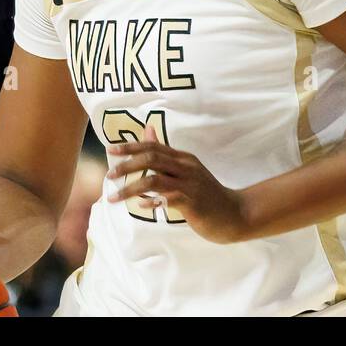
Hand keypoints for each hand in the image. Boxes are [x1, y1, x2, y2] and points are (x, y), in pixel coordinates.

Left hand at [106, 125, 249, 243]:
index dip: (131, 146)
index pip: (153, 146)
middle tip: (109, 175)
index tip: (110, 150)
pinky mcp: (192, 202)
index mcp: (184, 158)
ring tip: (114, 197)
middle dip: (126, 165)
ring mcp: (189, 184)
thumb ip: (167, 156)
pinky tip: (140, 206)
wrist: (236, 213)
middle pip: (151, 158)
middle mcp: (186, 167)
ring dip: (130, 188)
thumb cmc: (208, 195)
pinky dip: (151, 201)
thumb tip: (148, 132)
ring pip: (153, 179)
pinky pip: (167, 198)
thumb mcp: (188, 171)